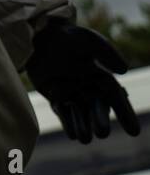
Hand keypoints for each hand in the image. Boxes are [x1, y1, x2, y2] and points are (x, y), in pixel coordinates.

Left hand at [26, 20, 139, 142]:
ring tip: (85, 138)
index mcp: (102, 77)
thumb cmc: (67, 36)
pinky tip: (72, 133)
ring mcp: (72, 95)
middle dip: (100, 121)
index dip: (125, 114)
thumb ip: (106, 52)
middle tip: (102, 132)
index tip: (134, 132)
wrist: (39, 36)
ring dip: (83, 126)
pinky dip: (68, 123)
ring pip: (81, 116)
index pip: (117, 98)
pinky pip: (63, 113)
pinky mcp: (56, 98)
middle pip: (98, 110)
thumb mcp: (88, 40)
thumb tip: (124, 70)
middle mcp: (89, 89)